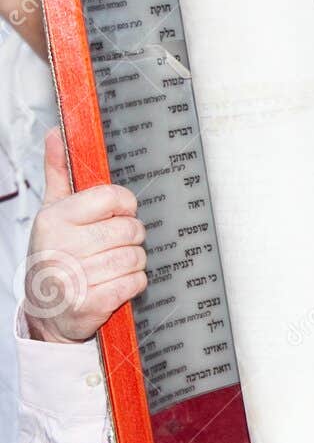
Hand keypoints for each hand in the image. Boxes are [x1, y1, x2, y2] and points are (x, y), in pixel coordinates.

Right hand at [24, 130, 147, 342]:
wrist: (47, 309)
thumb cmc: (56, 253)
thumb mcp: (54, 211)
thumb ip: (59, 172)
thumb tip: (56, 133)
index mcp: (54, 219)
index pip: (113, 197)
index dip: (124, 206)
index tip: (116, 215)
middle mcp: (60, 245)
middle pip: (130, 229)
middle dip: (131, 238)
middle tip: (113, 245)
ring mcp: (73, 276)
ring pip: (136, 256)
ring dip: (133, 262)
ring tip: (112, 265)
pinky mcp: (89, 303)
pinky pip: (135, 282)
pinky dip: (133, 284)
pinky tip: (115, 283)